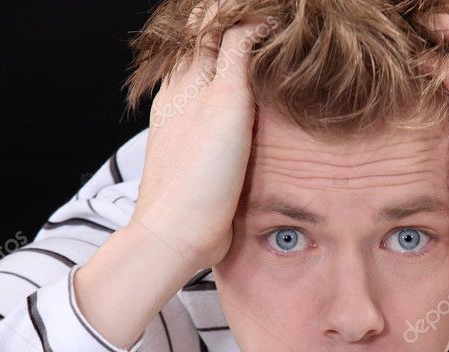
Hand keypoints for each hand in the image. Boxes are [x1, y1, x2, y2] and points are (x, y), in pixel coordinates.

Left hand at [131, 4, 271, 271]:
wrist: (179, 233)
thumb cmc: (200, 173)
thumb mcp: (225, 103)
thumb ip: (236, 56)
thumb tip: (251, 20)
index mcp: (183, 78)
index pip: (206, 25)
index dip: (233, 11)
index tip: (270, 11)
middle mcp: (179, 96)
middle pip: (201, 47)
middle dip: (228, 29)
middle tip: (263, 25)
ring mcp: (184, 124)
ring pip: (204, 76)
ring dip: (226, 58)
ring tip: (256, 50)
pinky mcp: (194, 151)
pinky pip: (211, 108)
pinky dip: (228, 93)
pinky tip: (243, 103)